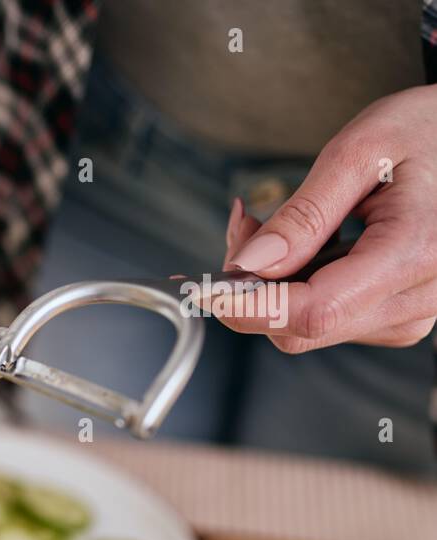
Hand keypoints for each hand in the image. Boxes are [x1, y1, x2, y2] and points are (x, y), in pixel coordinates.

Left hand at [219, 84, 436, 352]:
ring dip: (270, 286)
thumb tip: (249, 264)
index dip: (249, 306)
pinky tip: (303, 247)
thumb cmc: (427, 132)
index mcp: (415, 254)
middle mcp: (416, 299)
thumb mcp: (361, 151)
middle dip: (251, 287)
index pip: (314, 310)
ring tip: (276, 224)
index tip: (203, 288)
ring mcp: (407, 314)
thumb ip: (304, 214)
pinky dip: (293, 288)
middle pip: (300, 328)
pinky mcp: (394, 316)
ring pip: (304, 328)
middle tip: (244, 223)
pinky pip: (322, 318)